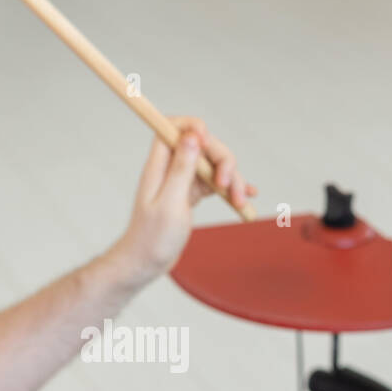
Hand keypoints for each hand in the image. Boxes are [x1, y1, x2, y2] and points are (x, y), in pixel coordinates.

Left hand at [107, 115, 255, 285]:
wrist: (146, 263)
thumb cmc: (153, 238)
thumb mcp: (170, 203)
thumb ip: (181, 169)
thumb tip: (191, 136)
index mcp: (159, 166)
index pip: (172, 128)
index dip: (193, 127)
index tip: (208, 142)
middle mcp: (170, 169)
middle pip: (203, 146)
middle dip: (223, 161)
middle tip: (229, 187)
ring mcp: (181, 181)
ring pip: (212, 165)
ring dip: (231, 180)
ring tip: (239, 203)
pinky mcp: (190, 194)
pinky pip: (214, 183)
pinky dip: (230, 188)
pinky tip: (245, 196)